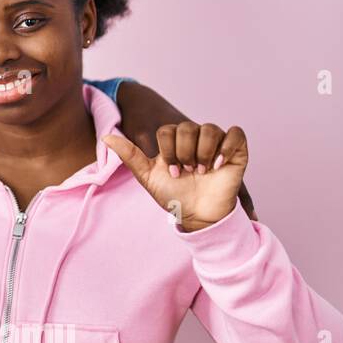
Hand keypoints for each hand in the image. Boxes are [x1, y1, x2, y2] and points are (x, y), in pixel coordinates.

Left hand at [104, 121, 248, 231]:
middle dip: (185, 153)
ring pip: (210, 128)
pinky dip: (227, 146)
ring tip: (202, 171)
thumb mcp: (147, 176)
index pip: (167, 130)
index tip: (173, 172)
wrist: (198, 215)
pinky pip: (236, 133)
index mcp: (174, 142)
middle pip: (187, 127)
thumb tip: (105, 137)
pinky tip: (218, 165)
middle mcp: (195, 139)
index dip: (168, 150)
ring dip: (204, 152)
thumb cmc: (173, 196)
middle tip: (188, 171)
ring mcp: (216, 143)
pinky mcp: (237, 151)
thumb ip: (129, 155)